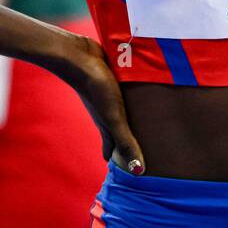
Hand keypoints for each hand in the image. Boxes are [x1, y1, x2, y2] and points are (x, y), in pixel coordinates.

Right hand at [54, 32, 144, 173]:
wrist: (79, 56)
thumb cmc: (96, 88)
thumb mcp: (115, 117)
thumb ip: (126, 142)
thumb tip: (138, 172)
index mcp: (107, 126)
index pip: (113, 150)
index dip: (122, 161)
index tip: (132, 171)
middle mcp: (106, 113)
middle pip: (118, 132)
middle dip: (129, 142)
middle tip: (144, 149)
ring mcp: (108, 97)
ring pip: (122, 113)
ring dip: (133, 120)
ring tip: (149, 124)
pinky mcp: (113, 81)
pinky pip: (126, 95)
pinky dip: (134, 100)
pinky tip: (144, 94)